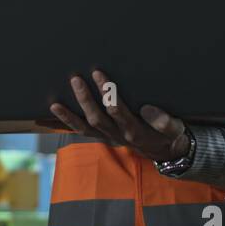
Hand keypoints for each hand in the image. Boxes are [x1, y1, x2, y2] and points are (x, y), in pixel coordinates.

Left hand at [48, 70, 187, 162]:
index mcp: (135, 130)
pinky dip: (66, 124)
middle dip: (85, 99)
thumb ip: (164, 121)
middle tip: (76, 79)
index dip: (107, 94)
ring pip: (84, 127)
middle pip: (97, 118)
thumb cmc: (168, 133)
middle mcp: (118, 134)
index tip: (99, 75)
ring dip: (69, 115)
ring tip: (54, 104)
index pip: (117, 111)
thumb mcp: (174, 128)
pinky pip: (81, 131)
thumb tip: (148, 109)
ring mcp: (107, 136)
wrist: (163, 150)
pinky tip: (51, 116)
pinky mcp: (101, 136)